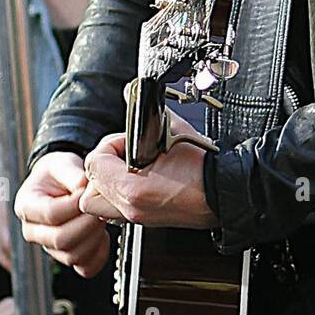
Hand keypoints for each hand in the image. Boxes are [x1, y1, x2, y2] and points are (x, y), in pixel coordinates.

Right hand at [14, 151, 108, 277]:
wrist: (60, 184)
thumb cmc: (57, 174)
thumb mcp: (61, 163)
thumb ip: (71, 171)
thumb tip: (84, 185)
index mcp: (26, 206)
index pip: (51, 214)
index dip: (76, 204)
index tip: (89, 191)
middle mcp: (34, 231)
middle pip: (61, 239)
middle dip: (88, 222)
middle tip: (101, 206)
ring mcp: (49, 248)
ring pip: (73, 256)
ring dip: (95, 237)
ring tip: (101, 216)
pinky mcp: (67, 257)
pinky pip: (86, 267)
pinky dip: (100, 254)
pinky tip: (102, 235)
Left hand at [80, 119, 217, 230]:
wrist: (225, 191)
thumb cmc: (204, 168)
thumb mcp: (172, 130)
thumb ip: (144, 114)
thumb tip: (130, 93)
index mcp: (131, 188)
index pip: (94, 163)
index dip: (109, 146)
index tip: (128, 141)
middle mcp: (130, 207)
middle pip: (89, 190)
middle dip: (101, 169)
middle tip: (122, 156)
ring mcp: (137, 217)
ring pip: (99, 204)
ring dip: (106, 185)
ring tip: (127, 170)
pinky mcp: (146, 220)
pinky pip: (117, 210)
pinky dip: (120, 196)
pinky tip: (139, 182)